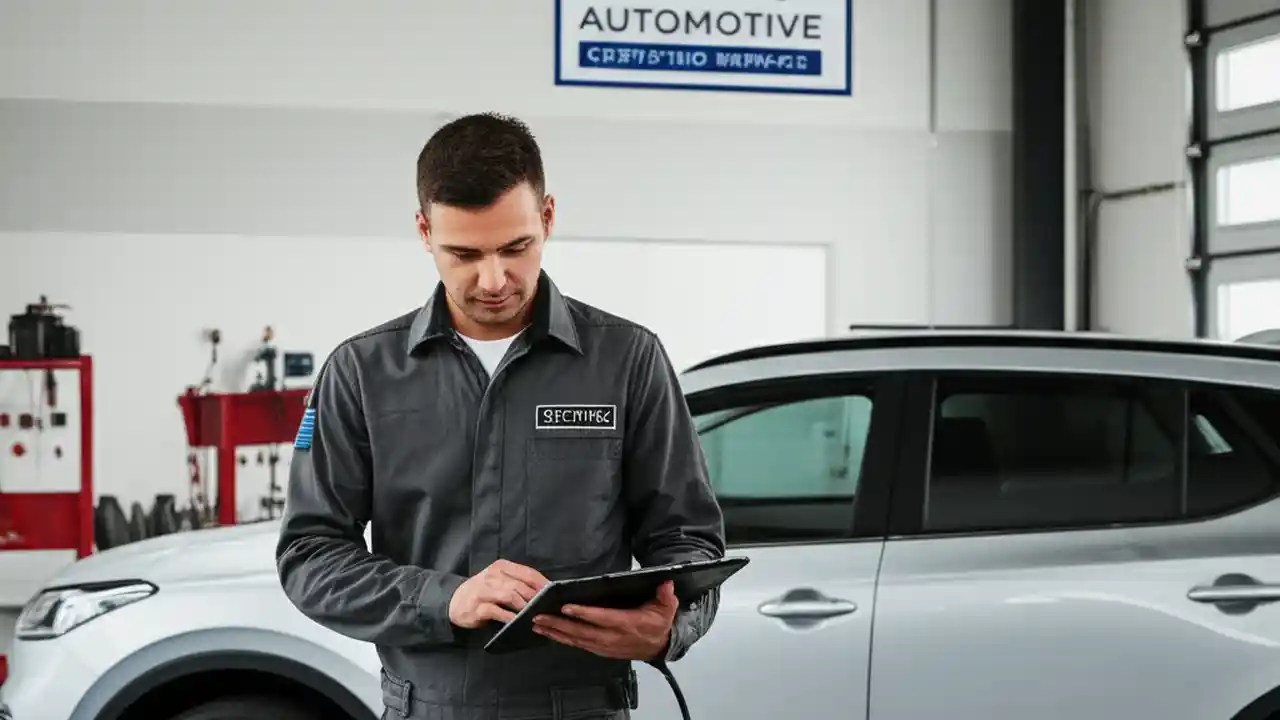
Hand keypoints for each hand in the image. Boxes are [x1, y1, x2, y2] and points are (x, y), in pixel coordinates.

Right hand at [448, 559, 548, 628]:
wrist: (454, 602)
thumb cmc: (483, 592)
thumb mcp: (499, 581)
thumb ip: (518, 583)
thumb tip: (544, 592)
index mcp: (501, 567)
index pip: (528, 573)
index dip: (543, 584)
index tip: (555, 594)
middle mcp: (493, 576)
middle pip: (521, 585)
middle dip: (536, 598)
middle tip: (548, 608)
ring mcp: (484, 591)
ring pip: (510, 596)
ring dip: (525, 606)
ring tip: (536, 615)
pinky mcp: (477, 607)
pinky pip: (497, 611)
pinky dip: (510, 617)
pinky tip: (518, 622)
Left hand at [532, 580, 677, 660]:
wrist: (659, 647)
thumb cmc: (658, 623)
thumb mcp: (667, 608)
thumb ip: (666, 595)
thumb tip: (666, 582)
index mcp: (627, 624)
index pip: (602, 618)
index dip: (584, 614)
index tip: (566, 607)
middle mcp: (612, 638)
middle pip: (582, 631)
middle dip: (559, 624)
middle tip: (539, 616)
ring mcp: (604, 646)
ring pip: (576, 640)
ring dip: (556, 632)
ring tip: (537, 625)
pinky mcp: (599, 650)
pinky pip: (578, 645)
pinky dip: (562, 639)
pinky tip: (549, 633)